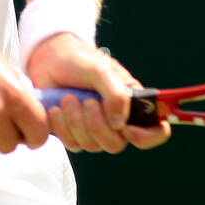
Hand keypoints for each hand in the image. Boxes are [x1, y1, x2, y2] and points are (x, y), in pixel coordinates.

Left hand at [26, 33, 170, 153]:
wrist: (48, 59)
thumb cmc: (80, 60)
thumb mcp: (101, 70)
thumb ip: (116, 95)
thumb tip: (120, 124)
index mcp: (132, 102)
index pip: (156, 130)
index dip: (148, 136)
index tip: (127, 128)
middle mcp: (117, 119)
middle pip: (117, 144)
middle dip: (98, 126)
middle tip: (88, 101)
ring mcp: (95, 128)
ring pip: (93, 145)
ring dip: (77, 122)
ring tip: (68, 98)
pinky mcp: (74, 133)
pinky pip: (73, 144)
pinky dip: (63, 127)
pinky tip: (57, 109)